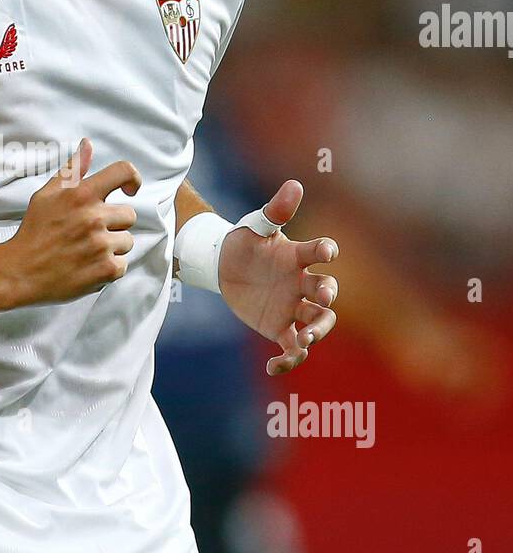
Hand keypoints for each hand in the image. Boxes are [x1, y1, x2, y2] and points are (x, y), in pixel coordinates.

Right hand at [3, 138, 140, 304]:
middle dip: (113, 223)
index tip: (130, 190)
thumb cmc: (33, 232)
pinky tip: (88, 266)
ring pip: (126, 241)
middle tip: (90, 232)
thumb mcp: (47, 195)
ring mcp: (101, 244)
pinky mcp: (105, 269)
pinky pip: (122, 265)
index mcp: (81, 194)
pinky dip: (108, 268)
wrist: (20, 272)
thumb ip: (72, 170)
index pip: (123, 172)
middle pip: (129, 214)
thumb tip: (88, 145)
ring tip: (87, 251)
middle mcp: (94, 217)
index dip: (133, 179)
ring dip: (112, 247)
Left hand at [218, 180, 338, 375]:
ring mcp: (293, 307)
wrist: (224, 266)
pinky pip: (291, 347)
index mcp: (297, 257)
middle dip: (327, 298)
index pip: (319, 252)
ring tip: (303, 341)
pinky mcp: (280, 327)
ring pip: (317, 324)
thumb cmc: (244, 242)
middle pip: (326, 294)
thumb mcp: (254, 227)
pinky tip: (272, 367)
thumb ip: (274, 211)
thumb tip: (294, 185)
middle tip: (321, 300)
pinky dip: (288, 360)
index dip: (325, 250)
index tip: (328, 251)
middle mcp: (302, 283)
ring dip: (315, 334)